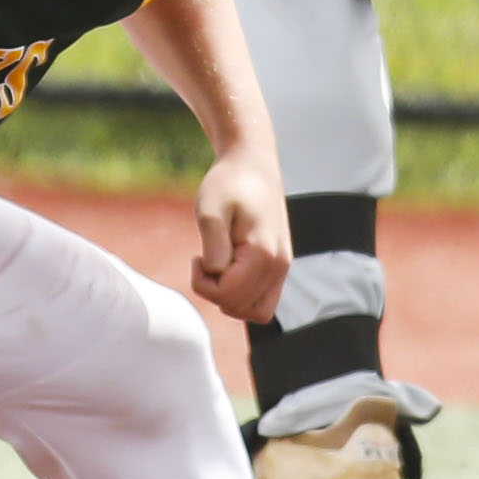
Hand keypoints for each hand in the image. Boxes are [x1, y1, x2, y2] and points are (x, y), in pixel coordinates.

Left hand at [191, 148, 291, 325]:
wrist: (253, 165)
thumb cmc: (228, 184)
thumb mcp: (209, 208)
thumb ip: (213, 245)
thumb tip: (218, 274)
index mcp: (263, 253)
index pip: (227, 295)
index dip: (203, 282)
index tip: (196, 256)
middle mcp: (279, 266)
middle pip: (239, 307)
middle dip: (213, 290)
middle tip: (205, 259)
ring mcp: (282, 269)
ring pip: (256, 313)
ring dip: (229, 299)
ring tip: (218, 268)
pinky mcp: (279, 268)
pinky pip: (263, 302)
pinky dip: (243, 296)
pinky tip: (229, 270)